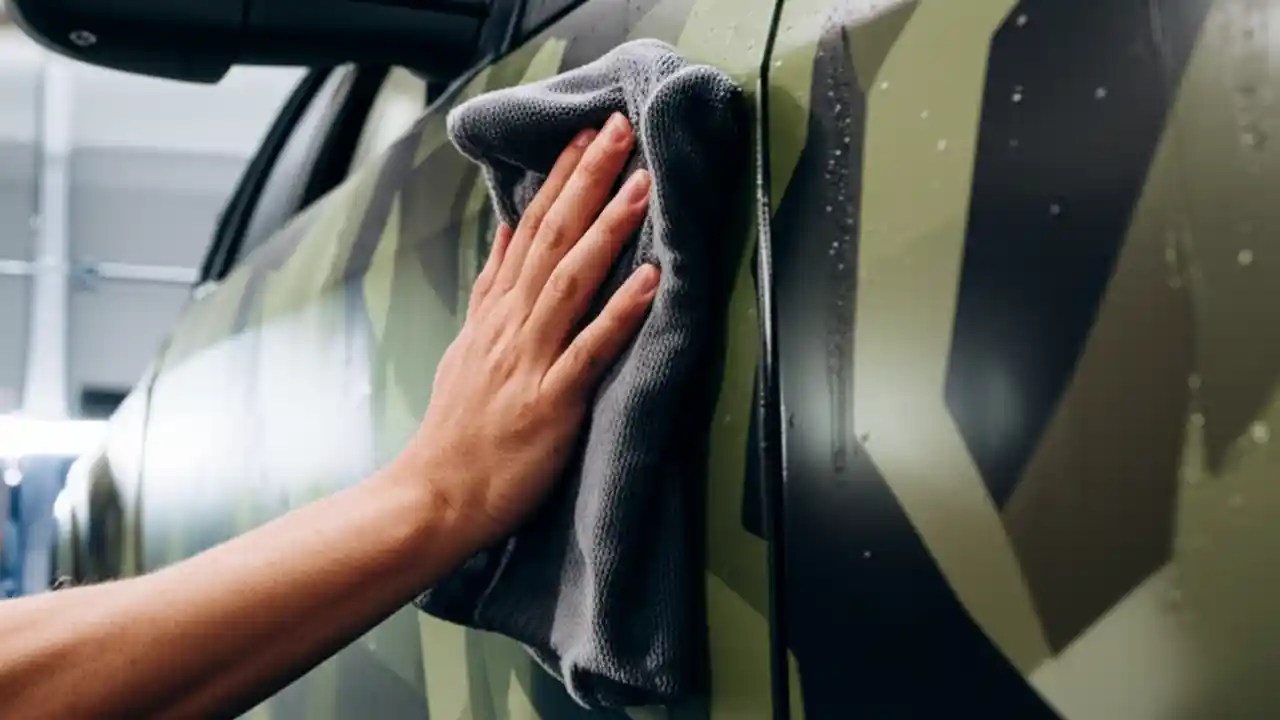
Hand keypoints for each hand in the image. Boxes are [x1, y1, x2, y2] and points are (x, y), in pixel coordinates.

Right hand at [402, 112, 656, 545]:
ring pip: (570, 281)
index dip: (559, 179)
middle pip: (551, 239)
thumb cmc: (457, 429)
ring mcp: (528, 361)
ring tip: (642, 185)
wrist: (434, 496)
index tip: (586, 135)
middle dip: (588, 180)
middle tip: (620, 129)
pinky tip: (651, 279)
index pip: (528, 228)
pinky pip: (589, 350)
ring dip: (608, 229)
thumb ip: (488, 290)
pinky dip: (619, 312)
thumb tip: (501, 234)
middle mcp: (511, 326)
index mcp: (495, 313)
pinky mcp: (549, 402)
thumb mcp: (465, 347)